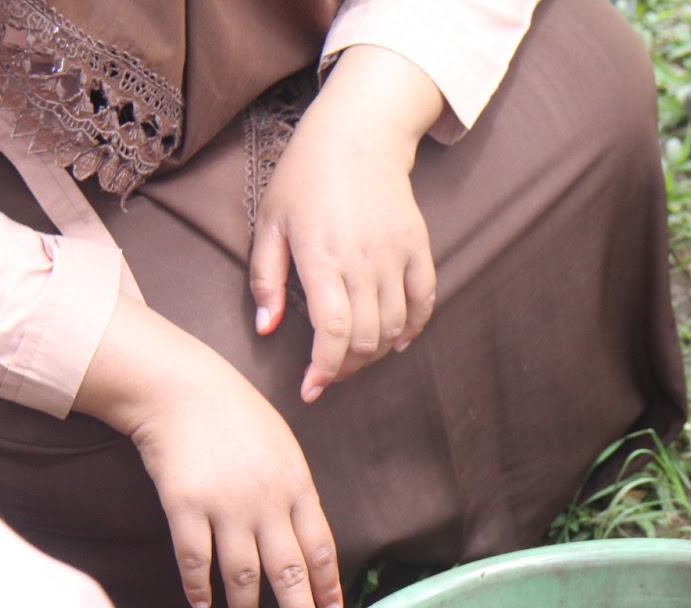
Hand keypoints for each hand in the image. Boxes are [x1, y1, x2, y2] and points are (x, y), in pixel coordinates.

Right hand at [76, 295, 341, 607]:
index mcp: (298, 488)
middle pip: (290, 572)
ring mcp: (226, 507)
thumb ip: (295, 494)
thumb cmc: (237, 417)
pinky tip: (205, 605)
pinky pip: (196, 560)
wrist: (183, 389)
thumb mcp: (284, 451)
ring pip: (243, 575)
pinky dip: (200, 587)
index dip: (328, 586)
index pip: (321, 549)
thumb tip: (303, 538)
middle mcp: (267, 503)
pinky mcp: (185, 507)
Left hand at [250, 46, 443, 402]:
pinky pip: (424, 301)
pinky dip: (413, 329)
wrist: (357, 136)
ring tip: (353, 357)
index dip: (325, 368)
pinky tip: (397, 341)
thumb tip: (267, 328)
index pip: (332, 331)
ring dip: (374, 352)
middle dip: (345, 367)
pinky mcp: (418, 249)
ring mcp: (394, 255)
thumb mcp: (269, 223)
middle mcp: (362, 260)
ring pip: (394, 326)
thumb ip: (265, 278)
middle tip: (328, 374)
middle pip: (365, 337)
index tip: (312, 388)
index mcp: (320, 256)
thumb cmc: (304, 178)